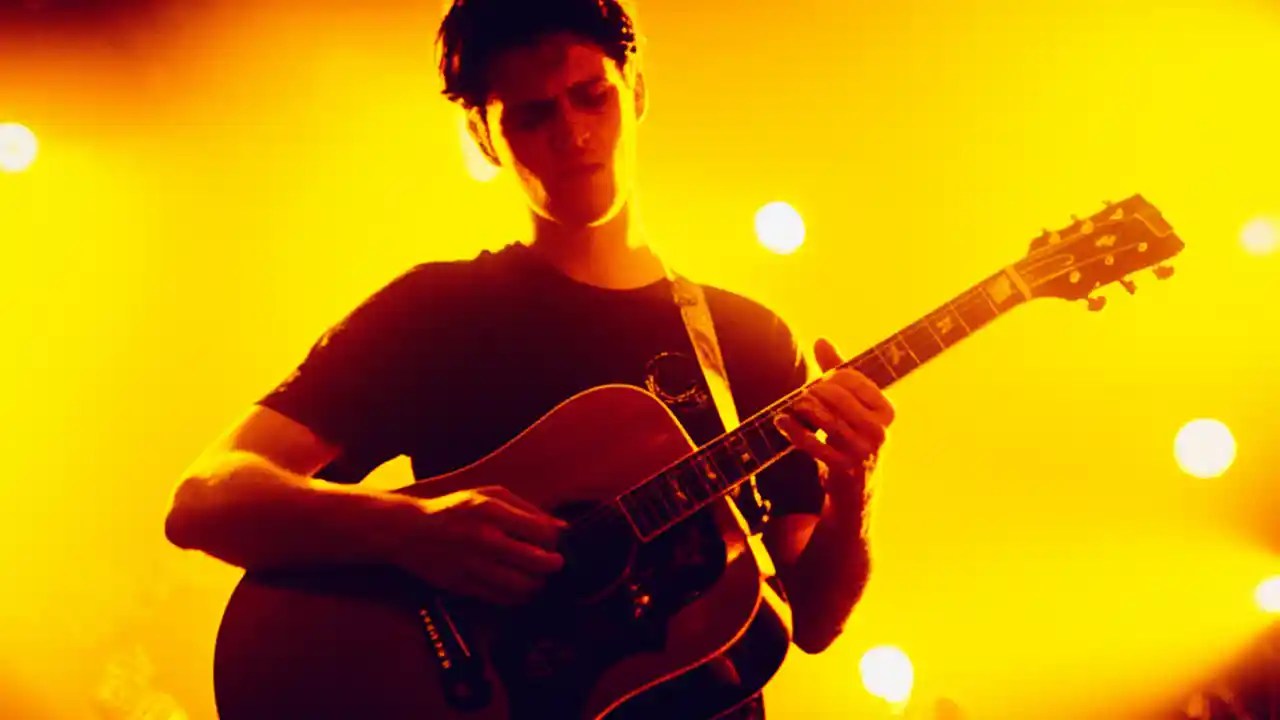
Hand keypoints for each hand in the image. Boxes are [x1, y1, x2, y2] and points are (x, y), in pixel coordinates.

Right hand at [391, 485, 566, 605]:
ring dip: (538, 584)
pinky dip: (518, 597)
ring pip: (521, 586)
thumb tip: (562, 528)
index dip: (555, 539)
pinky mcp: (463, 586)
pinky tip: (520, 587)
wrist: (410, 531)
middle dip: (554, 565)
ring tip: (539, 577)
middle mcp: (483, 539)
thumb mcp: (490, 495)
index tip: (556, 541)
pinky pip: (502, 599)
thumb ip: (527, 509)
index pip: (541, 531)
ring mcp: (472, 565)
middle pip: (535, 562)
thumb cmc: (456, 508)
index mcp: (491, 511)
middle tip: (556, 563)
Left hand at [775, 338, 894, 508]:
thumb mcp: (852, 403)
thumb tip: (821, 340)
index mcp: (887, 411)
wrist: (856, 486)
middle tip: (804, 395)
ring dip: (802, 407)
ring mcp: (862, 452)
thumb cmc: (852, 435)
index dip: (830, 376)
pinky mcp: (842, 468)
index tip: (821, 382)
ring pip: (824, 417)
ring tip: (795, 406)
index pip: (852, 379)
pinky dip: (793, 429)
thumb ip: (838, 372)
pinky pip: (811, 443)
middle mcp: (880, 431)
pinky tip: (781, 420)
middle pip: (836, 396)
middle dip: (814, 391)